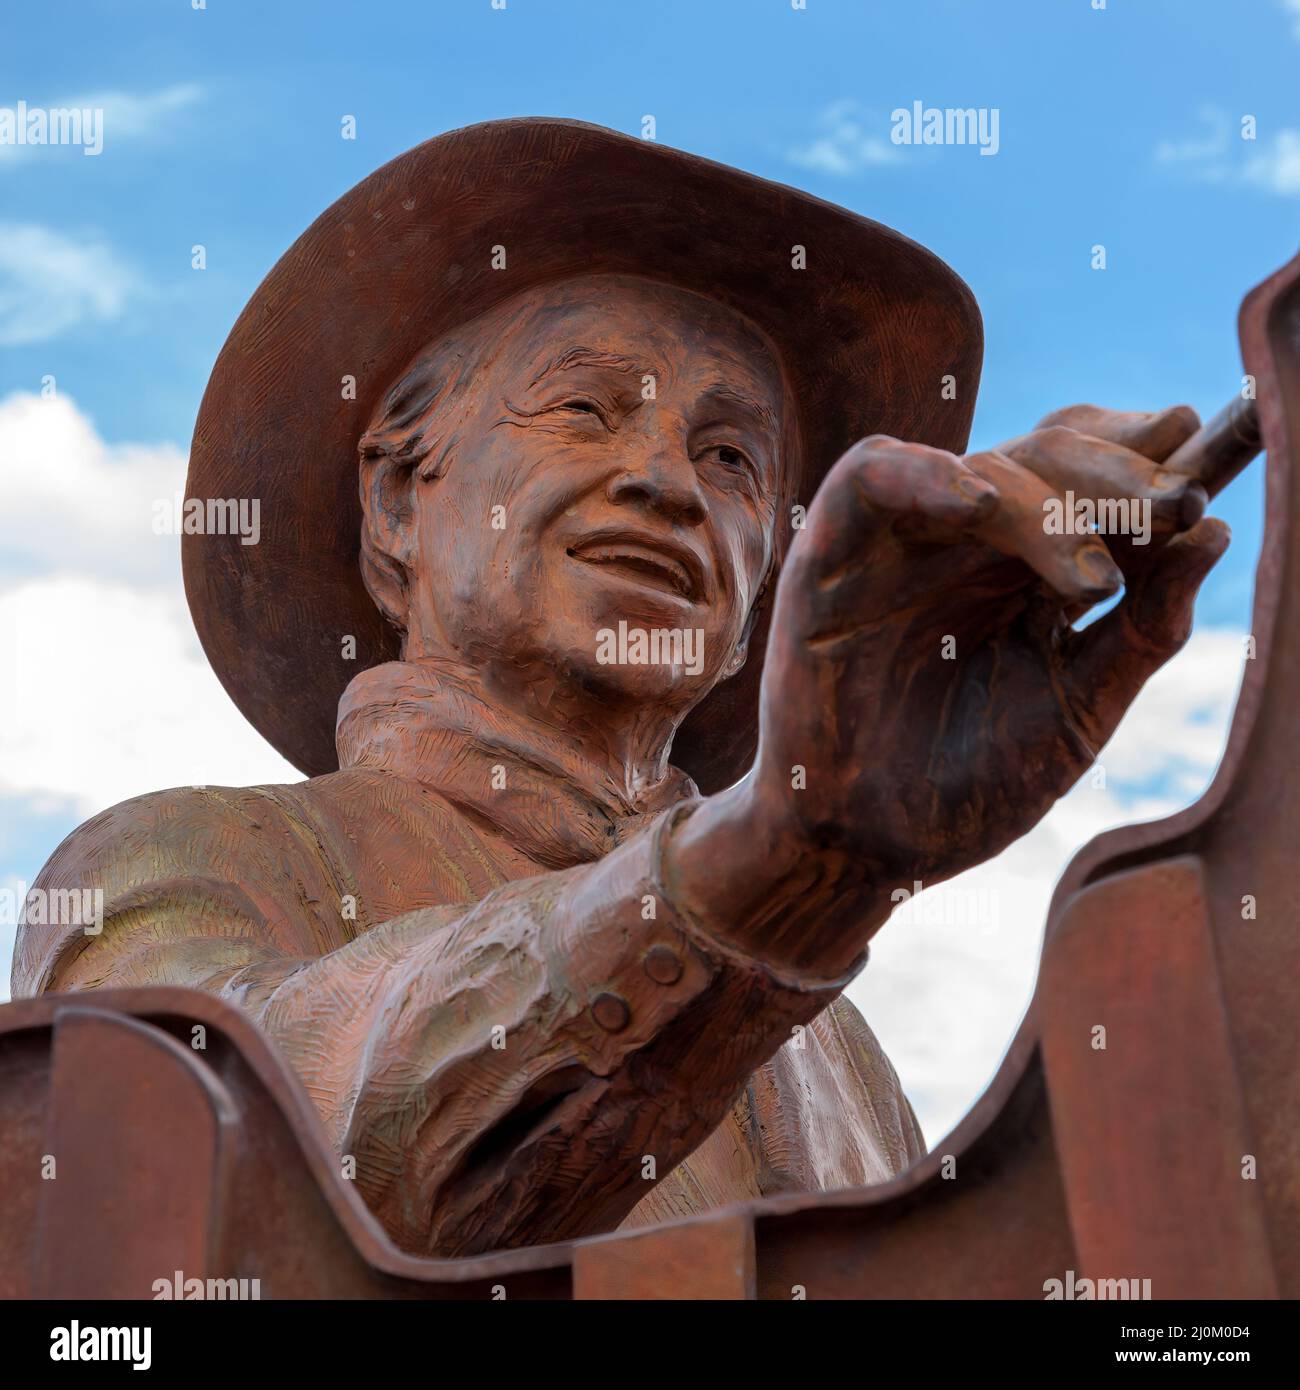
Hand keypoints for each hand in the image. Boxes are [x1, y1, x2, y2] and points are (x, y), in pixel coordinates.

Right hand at [680, 405, 1228, 973]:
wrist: (869, 848)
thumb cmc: (970, 787)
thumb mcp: (1080, 708)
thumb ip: (1143, 628)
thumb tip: (1214, 532)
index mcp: (1033, 576)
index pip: (1098, 487)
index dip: (1151, 464)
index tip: (1208, 462)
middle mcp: (975, 547)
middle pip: (1052, 460)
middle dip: (1120, 476)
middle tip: (1173, 503)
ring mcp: (907, 545)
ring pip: (983, 467)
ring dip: (1046, 502)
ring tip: (1091, 576)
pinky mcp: (832, 552)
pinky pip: (869, 475)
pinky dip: (921, 474)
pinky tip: (975, 500)